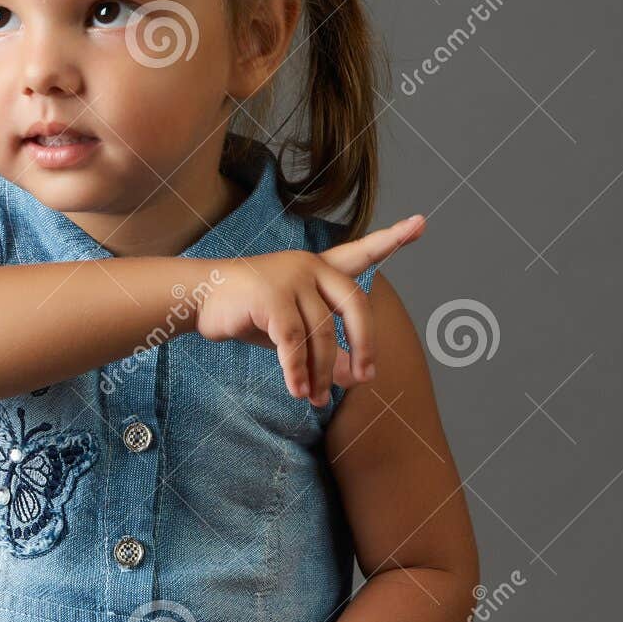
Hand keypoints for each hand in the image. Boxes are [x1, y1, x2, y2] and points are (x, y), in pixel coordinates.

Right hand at [194, 214, 424, 406]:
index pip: (361, 253)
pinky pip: (293, 343)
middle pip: (356, 307)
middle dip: (364, 346)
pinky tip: (297, 391)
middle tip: (366, 378)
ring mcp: (290, 279)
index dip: (392, 239)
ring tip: (315, 398)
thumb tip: (357, 377)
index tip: (422, 222)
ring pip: (322, 335)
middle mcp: (309, 267)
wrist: (200, 299)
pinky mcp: (270, 298)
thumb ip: (327, 347)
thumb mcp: (295, 331)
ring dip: (321, 373)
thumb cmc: (251, 314)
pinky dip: (297, 372)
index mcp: (318, 268)